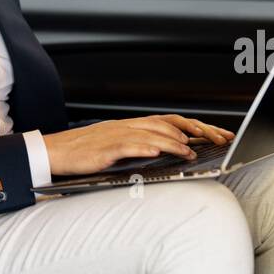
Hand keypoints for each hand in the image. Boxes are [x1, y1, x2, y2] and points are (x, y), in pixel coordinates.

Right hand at [42, 114, 235, 175]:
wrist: (54, 153)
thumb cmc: (86, 152)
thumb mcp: (119, 146)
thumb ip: (142, 145)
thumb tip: (169, 150)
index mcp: (134, 125)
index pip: (173, 121)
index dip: (197, 126)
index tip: (219, 134)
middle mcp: (129, 125)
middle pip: (170, 124)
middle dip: (197, 131)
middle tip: (219, 140)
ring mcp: (118, 135)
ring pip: (153, 133)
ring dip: (176, 142)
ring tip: (194, 150)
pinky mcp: (106, 148)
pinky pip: (130, 145)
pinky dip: (147, 147)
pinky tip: (159, 152)